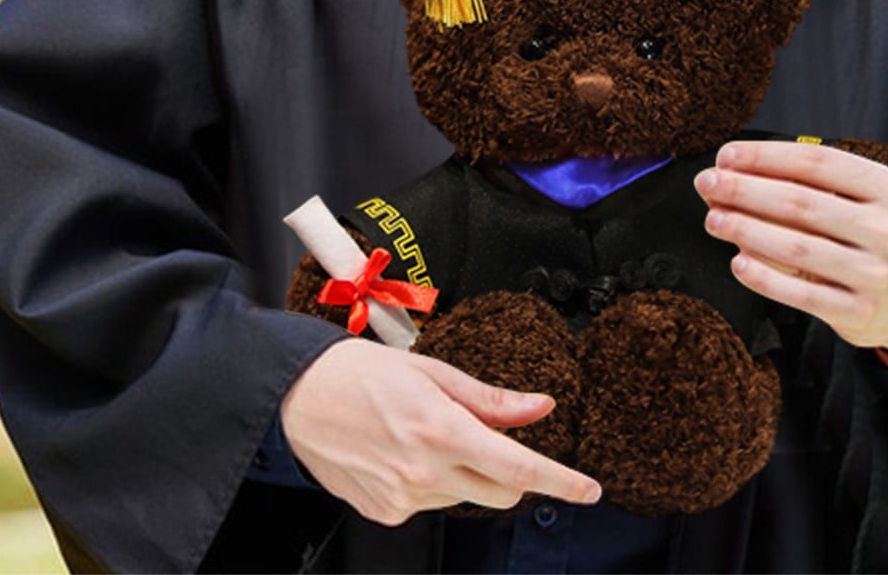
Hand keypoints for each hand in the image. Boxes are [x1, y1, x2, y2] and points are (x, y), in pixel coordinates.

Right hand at [280, 337, 600, 523]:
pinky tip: (401, 452)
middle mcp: (426, 472)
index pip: (519, 468)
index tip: (588, 490)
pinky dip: (430, 481)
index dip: (561, 482)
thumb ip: (490, 399)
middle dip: (510, 471)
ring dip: (462, 472)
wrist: (299, 396)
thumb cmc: (361, 372)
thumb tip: (538, 406)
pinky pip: (429, 503)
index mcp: (443, 431)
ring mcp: (405, 499)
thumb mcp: (433, 372)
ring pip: (464, 496)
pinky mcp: (386, 514)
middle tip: (484, 434)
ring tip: (423, 432)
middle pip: (500, 492)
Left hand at [695, 140, 887, 350]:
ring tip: (714, 219)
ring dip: (745, 230)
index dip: (765, 157)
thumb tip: (736, 171)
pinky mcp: (860, 313)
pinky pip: (801, 295)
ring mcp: (876, 274)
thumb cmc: (878, 235)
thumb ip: (810, 183)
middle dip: (744, 191)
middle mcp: (886, 229)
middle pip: (800, 203)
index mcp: (887, 188)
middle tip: (707, 184)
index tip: (726, 156)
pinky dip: (764, 278)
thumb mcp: (865, 198)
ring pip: (796, 248)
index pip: (815, 163)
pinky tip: (738, 261)